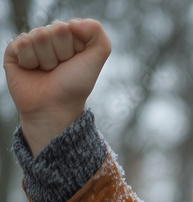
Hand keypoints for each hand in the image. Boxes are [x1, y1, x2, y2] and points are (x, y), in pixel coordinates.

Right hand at [3, 19, 110, 154]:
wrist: (54, 107)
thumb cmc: (75, 85)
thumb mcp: (96, 59)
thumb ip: (97, 33)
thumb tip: (73, 21)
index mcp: (69, 37)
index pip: (71, 26)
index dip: (75, 47)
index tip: (74, 63)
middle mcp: (49, 38)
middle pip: (55, 29)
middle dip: (61, 52)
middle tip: (59, 68)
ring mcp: (31, 44)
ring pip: (38, 36)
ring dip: (46, 59)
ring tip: (46, 71)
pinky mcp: (14, 51)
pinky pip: (22, 43)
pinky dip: (29, 60)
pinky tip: (31, 70)